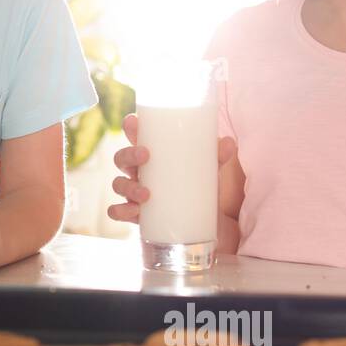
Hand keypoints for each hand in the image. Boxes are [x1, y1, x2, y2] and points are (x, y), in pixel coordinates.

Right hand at [107, 113, 239, 223]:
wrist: (203, 223)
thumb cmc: (199, 186)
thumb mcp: (210, 171)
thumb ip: (218, 156)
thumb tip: (228, 142)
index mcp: (152, 155)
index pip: (135, 136)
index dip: (129, 127)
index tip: (133, 122)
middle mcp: (138, 171)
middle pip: (121, 158)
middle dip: (129, 154)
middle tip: (145, 155)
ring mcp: (135, 193)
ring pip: (118, 184)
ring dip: (128, 187)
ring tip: (146, 194)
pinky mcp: (137, 216)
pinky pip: (117, 212)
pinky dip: (119, 211)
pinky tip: (129, 212)